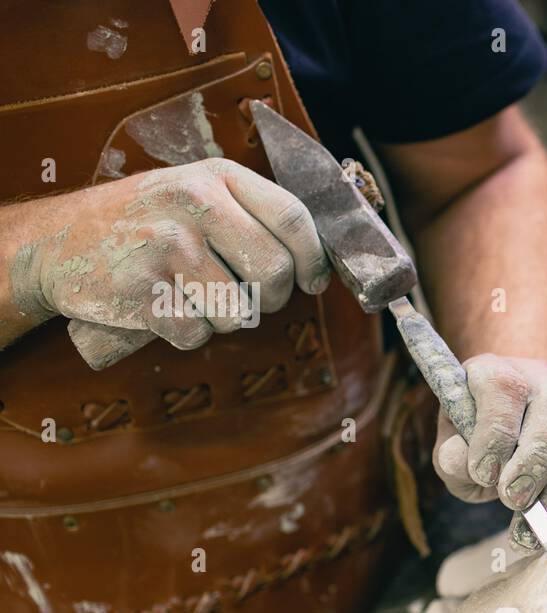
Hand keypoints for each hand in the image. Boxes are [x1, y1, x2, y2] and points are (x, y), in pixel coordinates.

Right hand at [6, 158, 330, 348]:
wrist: (59, 241)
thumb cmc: (147, 223)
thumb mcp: (198, 193)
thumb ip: (253, 215)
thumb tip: (319, 261)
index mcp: (217, 178)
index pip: (294, 220)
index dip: (315, 260)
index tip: (313, 282)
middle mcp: (195, 205)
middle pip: (275, 273)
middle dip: (271, 299)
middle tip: (248, 296)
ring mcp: (168, 247)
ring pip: (240, 312)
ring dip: (224, 318)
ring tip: (193, 294)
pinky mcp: (144, 290)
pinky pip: (197, 334)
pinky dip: (186, 333)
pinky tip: (163, 307)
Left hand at [432, 354, 546, 549]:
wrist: (505, 413)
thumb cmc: (471, 432)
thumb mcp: (450, 439)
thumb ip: (452, 453)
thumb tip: (467, 467)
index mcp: (496, 369)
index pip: (504, 390)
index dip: (495, 434)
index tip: (484, 473)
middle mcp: (540, 380)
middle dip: (533, 464)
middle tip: (512, 500)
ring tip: (529, 531)